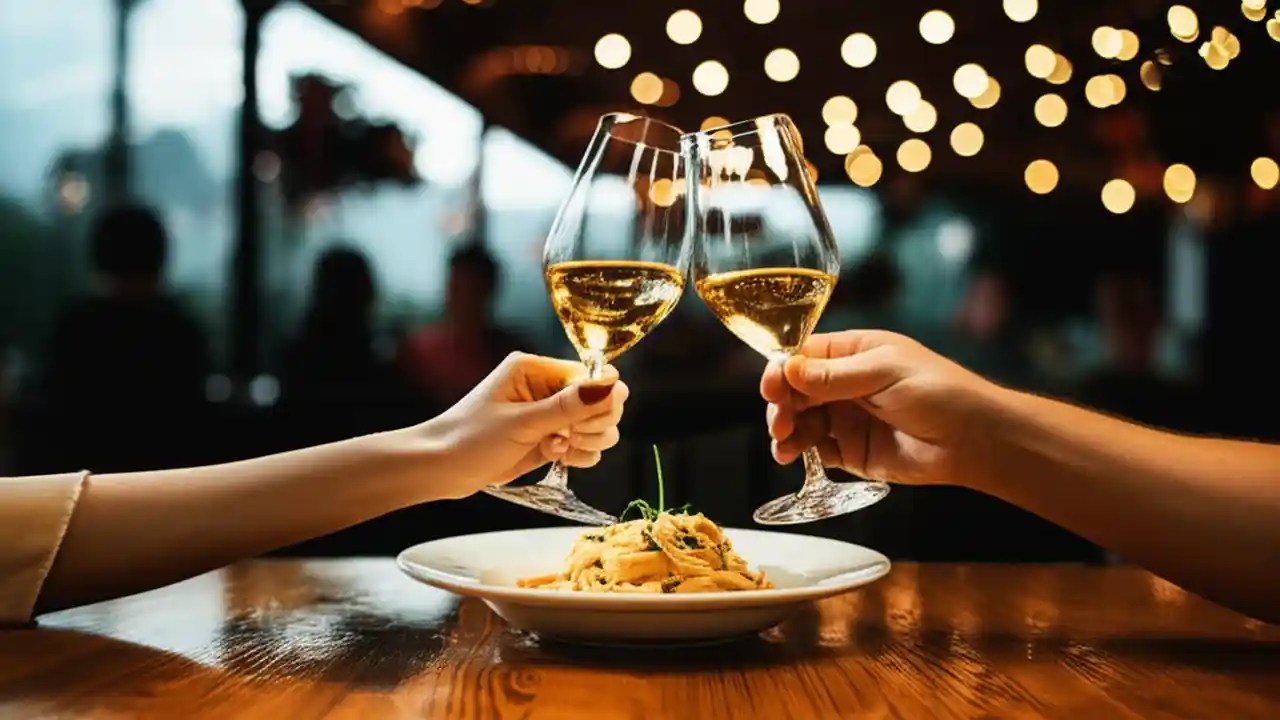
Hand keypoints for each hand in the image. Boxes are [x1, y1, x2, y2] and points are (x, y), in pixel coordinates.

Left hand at [421, 352, 628, 498]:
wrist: (441, 470)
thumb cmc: (470, 439)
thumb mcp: (523, 422)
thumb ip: (571, 406)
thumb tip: (614, 386)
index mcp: (535, 369)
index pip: (590, 377)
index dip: (599, 400)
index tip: (585, 423)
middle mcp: (546, 388)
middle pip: (600, 401)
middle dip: (595, 424)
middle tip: (569, 439)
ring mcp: (548, 416)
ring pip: (596, 426)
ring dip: (588, 442)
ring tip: (560, 450)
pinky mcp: (548, 440)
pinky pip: (583, 445)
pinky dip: (580, 455)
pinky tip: (558, 459)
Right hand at [761, 330, 999, 487]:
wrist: (973, 440)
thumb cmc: (939, 391)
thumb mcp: (884, 372)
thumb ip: (834, 375)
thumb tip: (788, 369)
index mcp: (854, 352)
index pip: (803, 356)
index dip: (782, 370)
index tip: (771, 388)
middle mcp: (845, 383)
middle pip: (796, 390)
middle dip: (781, 404)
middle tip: (780, 422)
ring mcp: (847, 417)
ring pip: (801, 420)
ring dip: (786, 430)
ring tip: (784, 445)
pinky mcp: (851, 450)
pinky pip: (816, 449)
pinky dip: (799, 451)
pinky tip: (793, 455)